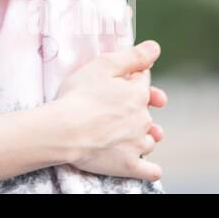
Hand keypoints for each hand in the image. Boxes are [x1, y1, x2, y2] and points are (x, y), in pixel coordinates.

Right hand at [53, 39, 165, 181]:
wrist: (63, 131)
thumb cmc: (78, 96)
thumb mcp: (102, 66)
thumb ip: (132, 57)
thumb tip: (156, 47)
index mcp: (137, 94)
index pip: (143, 80)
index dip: (132, 77)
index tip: (120, 79)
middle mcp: (144, 119)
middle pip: (147, 110)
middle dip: (138, 108)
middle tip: (119, 109)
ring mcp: (138, 144)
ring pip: (149, 138)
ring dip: (142, 135)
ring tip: (124, 134)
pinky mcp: (129, 166)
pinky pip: (150, 170)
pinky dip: (148, 167)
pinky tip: (142, 163)